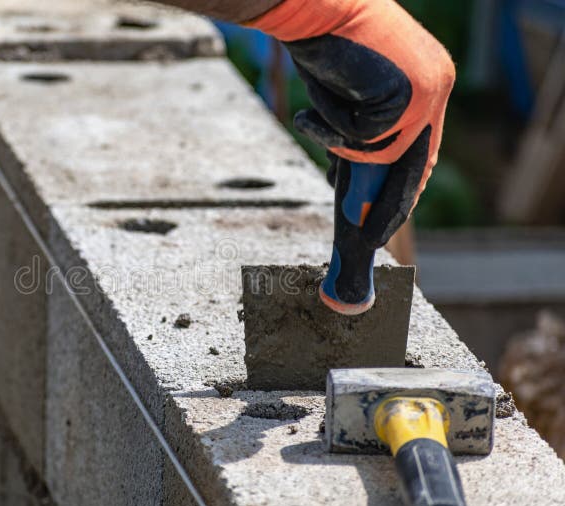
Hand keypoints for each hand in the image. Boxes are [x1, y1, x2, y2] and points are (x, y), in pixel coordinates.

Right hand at [250, 0, 454, 246]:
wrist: (314, 8)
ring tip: (312, 115)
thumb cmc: (325, 47)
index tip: (387, 222)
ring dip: (339, 143)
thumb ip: (365, 133)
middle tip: (370, 239)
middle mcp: (436, 86)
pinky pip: (364, 139)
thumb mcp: (351, 99)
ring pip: (383, 153)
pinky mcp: (406, 94)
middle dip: (389, 204)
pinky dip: (331, 129)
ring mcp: (426, 90)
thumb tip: (361, 182)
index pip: (419, 150)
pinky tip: (313, 105)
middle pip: (412, 163)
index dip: (401, 189)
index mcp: (429, 85)